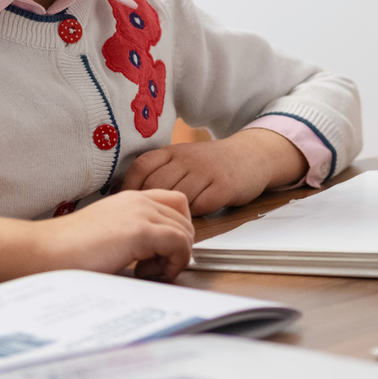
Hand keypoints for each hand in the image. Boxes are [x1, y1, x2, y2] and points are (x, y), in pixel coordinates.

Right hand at [0, 189, 194, 287]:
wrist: (43, 253)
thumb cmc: (67, 252)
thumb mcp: (107, 236)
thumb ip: (131, 237)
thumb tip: (157, 255)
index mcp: (129, 199)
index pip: (175, 204)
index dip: (176, 230)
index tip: (159, 254)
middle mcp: (138, 200)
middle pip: (185, 218)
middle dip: (177, 246)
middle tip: (152, 266)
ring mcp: (140, 212)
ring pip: (186, 231)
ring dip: (174, 257)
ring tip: (146, 271)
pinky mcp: (141, 230)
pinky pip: (180, 244)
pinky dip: (173, 263)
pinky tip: (145, 273)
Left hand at [120, 128, 306, 215]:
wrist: (251, 156)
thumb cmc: (212, 164)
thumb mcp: (183, 159)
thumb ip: (160, 172)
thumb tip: (127, 195)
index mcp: (173, 151)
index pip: (141, 166)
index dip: (129, 188)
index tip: (125, 206)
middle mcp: (187, 158)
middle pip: (156, 185)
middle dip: (149, 207)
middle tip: (145, 224)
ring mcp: (206, 171)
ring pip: (177, 197)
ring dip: (171, 214)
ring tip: (167, 226)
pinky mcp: (223, 185)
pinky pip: (200, 205)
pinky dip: (192, 216)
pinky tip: (190, 221)